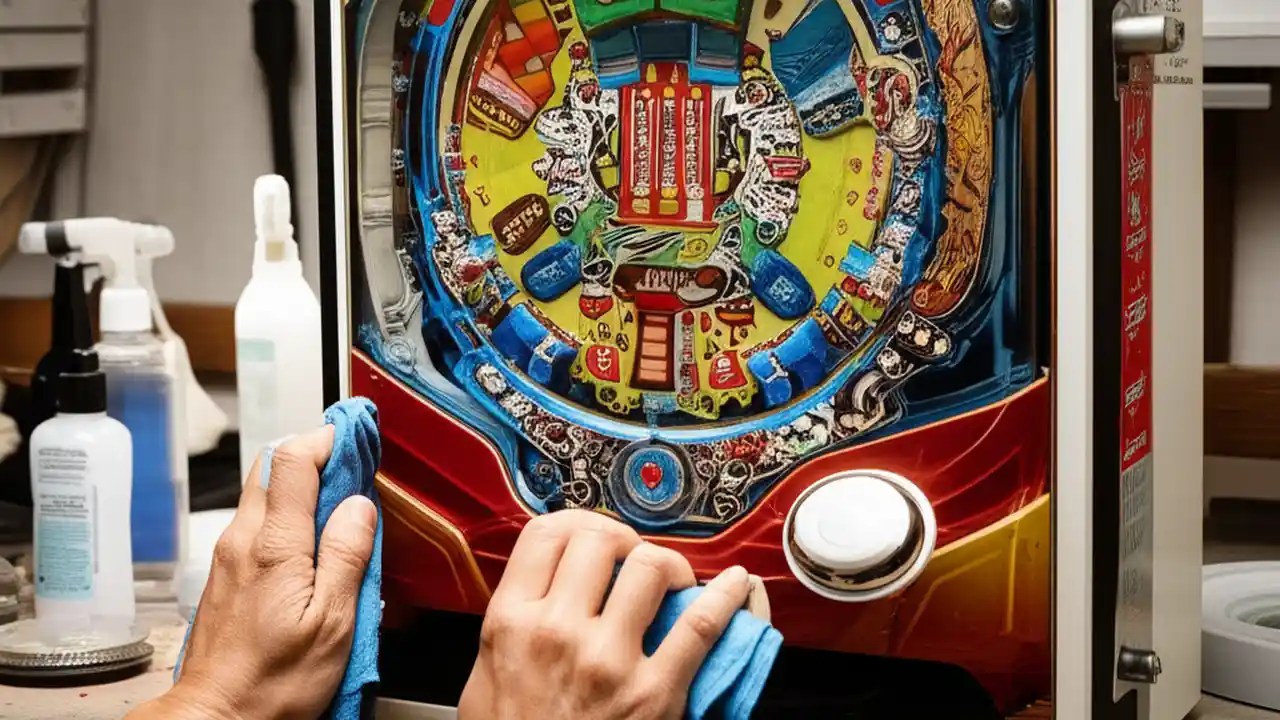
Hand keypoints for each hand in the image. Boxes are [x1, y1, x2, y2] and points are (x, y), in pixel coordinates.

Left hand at [128, 426, 376, 719]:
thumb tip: (360, 506)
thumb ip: (347, 556)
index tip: (357, 435)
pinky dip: (288, 514)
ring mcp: (228, 556)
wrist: (216, 717)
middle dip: (315, 454)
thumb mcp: (332, 623)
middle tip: (353, 464)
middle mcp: (243, 541)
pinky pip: (258, 523)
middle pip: (272, 465)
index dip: (327, 438)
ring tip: (340, 505)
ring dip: (302, 484)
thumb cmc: (274, 682)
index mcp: (274, 546)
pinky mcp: (225, 574)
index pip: (292, 459)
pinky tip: (313, 541)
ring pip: (263, 493)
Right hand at [459, 510, 750, 719]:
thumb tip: (545, 582)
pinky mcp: (654, 693)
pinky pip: (700, 624)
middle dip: (624, 540)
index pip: (547, 534)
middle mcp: (557, 632)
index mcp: (511, 622)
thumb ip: (513, 623)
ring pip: (650, 567)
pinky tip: (736, 583)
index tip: (593, 536)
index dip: (577, 523)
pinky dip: (726, 597)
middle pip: (600, 539)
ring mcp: (608, 661)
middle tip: (634, 558)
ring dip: (668, 565)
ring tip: (673, 580)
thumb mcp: (486, 677)